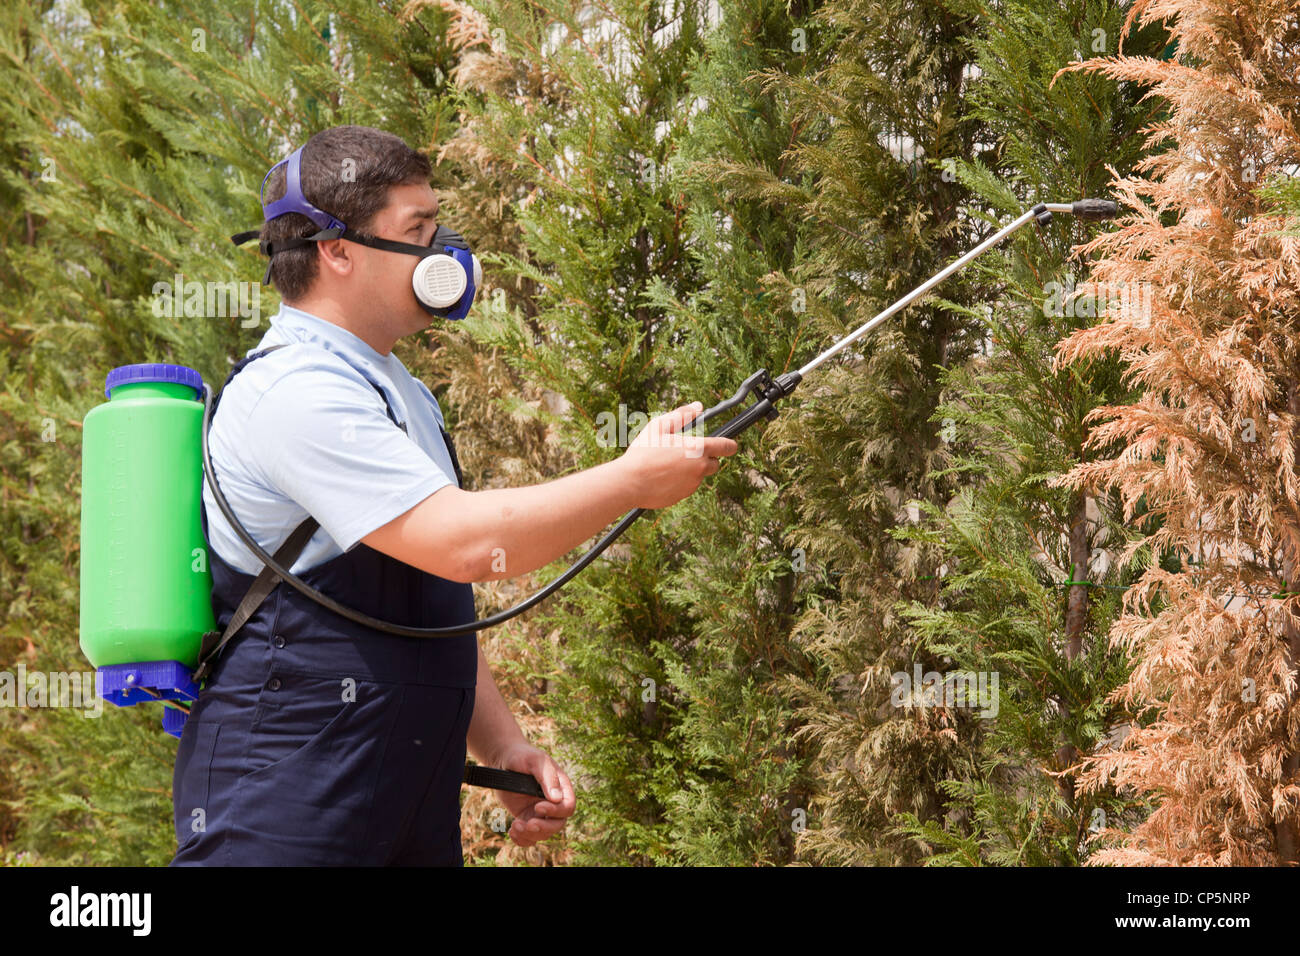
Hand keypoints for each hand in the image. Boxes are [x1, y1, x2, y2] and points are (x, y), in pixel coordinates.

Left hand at [487, 739, 575, 847]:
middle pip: (557, 824)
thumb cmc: (523, 756)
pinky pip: (529, 836)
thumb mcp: (535, 761)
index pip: (567, 807)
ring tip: (515, 826)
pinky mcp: (526, 818)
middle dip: (544, 828)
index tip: (538, 806)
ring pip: (543, 833)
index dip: (556, 811)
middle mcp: (553, 803)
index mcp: (561, 787)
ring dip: (530, 835)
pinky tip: (512, 832)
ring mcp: (540, 812)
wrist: (504, 761)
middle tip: (528, 824)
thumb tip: (557, 798)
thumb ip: (547, 777)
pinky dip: (522, 839)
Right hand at [616, 401, 739, 509]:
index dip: (730, 445)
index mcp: (697, 448)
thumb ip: (682, 414)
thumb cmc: (643, 452)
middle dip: (706, 459)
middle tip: (687, 452)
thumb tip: (698, 406)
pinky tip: (663, 476)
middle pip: (715, 464)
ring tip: (667, 464)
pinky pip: (686, 487)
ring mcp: (692, 484)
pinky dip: (680, 482)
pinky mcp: (682, 496)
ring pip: (699, 476)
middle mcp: (699, 468)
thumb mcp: (660, 426)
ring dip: (691, 470)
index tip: (730, 445)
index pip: (726, 447)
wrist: (629, 482)